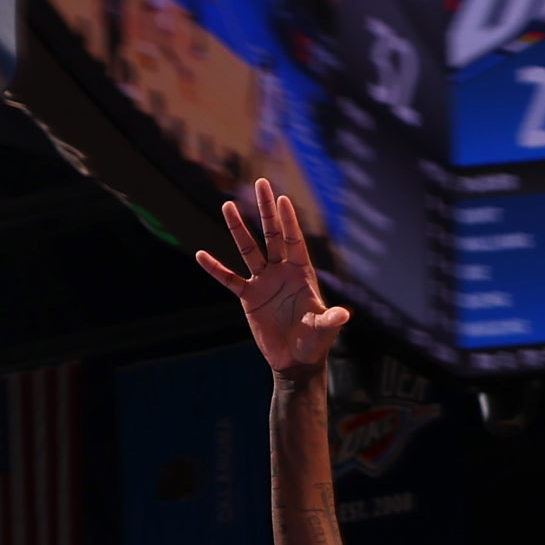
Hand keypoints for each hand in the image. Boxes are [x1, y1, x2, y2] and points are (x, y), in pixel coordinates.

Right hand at [196, 179, 349, 377]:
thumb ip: (330, 319)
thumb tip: (343, 316)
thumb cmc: (314, 342)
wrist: (295, 361)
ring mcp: (264, 282)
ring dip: (238, 229)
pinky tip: (202, 255)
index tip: (283, 199)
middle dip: (266, 210)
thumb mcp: (323, 329)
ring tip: (228, 206)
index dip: (289, 221)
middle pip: (272, 235)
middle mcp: (281, 271)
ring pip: (249, 250)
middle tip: (261, 183)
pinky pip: (229, 280)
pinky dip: (215, 269)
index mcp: (301, 272)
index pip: (294, 241)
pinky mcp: (249, 298)